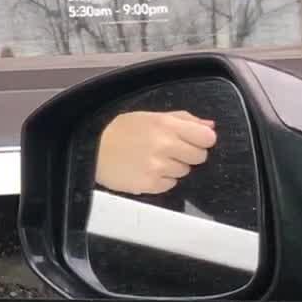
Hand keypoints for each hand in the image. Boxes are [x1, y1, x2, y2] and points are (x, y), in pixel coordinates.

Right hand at [95, 109, 217, 194]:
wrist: (91, 150)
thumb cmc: (120, 131)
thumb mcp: (150, 117)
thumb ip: (183, 119)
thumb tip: (210, 126)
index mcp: (166, 125)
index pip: (207, 138)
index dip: (202, 140)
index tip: (192, 140)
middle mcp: (165, 145)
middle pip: (200, 156)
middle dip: (188, 154)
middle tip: (169, 150)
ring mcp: (158, 167)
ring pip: (184, 172)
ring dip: (173, 167)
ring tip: (152, 159)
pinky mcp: (150, 184)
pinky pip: (170, 184)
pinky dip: (161, 179)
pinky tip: (146, 170)